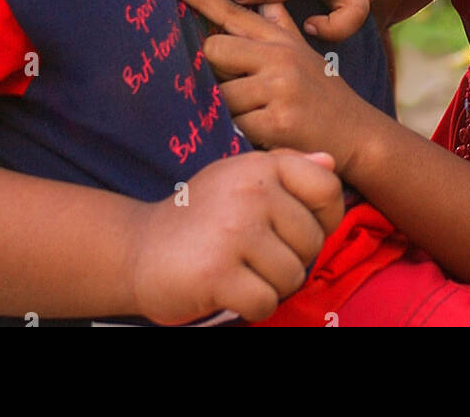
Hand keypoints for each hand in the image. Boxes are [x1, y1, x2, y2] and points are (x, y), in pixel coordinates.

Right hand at [132, 148, 343, 324]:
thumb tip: (331, 163)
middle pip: (313, 242)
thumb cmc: (201, 217)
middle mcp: (250, 192)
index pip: (328, 190)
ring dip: (271, 285)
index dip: (324, 219)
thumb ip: (288, 168)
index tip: (295, 230)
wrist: (138, 249)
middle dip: (292, 259)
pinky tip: (228, 289)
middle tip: (255, 256)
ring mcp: (234, 231)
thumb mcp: (240, 178)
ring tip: (240, 270)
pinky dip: (251, 305)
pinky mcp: (218, 272)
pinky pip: (266, 302)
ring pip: (293, 276)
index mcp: (260, 166)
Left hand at [174, 0, 372, 167]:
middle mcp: (279, 57)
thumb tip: (265, 1)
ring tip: (255, 114)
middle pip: (213, 49)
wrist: (359, 134)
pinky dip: (240, 132)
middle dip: (215, 71)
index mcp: (280, 39)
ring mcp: (278, 87)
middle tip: (238, 87)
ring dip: (229, 109)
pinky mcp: (276, 121)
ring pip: (220, 92)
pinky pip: (233, 124)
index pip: (234, 13)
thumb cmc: (325, 94)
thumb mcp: (305, 53)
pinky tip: (260, 133)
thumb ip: (281, 27)